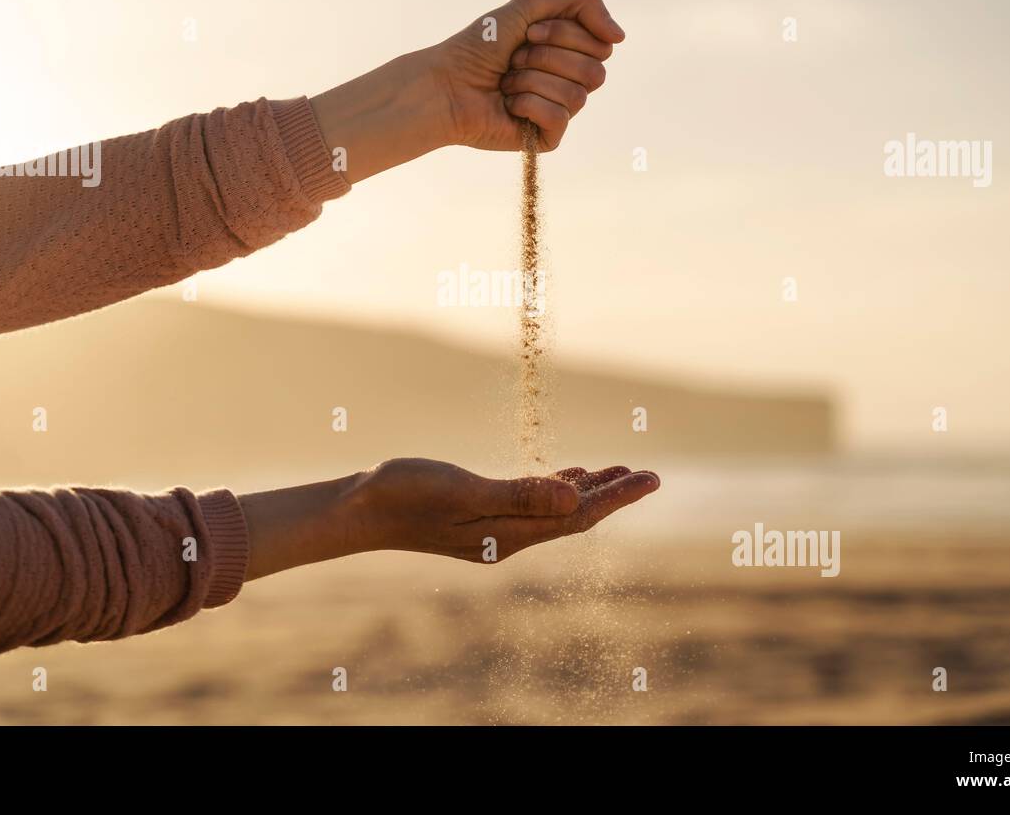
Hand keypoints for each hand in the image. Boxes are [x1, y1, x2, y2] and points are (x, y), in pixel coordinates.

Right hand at [345, 458, 658, 561]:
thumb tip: (576, 496)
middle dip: (614, 493)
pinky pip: (532, 503)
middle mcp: (509, 537)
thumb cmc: (407, 494)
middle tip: (651, 474)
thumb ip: (521, 494)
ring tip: (621, 472)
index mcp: (511, 533)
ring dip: (590, 489)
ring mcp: (494, 529)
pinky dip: (556, 487)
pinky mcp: (479, 516)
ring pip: (555, 508)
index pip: (578, 514)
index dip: (617, 495)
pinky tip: (567, 475)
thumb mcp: (465, 489)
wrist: (359, 510)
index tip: (651, 476)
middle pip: (574, 515)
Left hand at [433, 0, 626, 151]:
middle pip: (596, 70)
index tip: (528, 33)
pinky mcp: (547, 137)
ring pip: (578, 95)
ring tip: (507, 82)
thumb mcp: (530, 6)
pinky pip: (560, 118)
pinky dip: (529, 105)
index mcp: (569, 51)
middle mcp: (568, 81)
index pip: (602, 44)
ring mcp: (559, 111)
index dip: (564, 34)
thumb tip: (621, 37)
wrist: (447, 83)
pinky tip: (508, 106)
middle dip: (548, 57)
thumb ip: (581, 3)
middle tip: (514, 59)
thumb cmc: (480, 46)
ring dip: (533, 80)